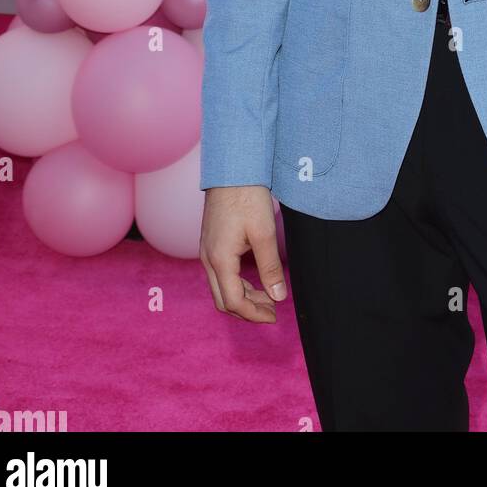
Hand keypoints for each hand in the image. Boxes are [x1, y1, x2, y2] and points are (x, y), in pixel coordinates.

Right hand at [200, 185, 287, 323]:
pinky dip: (237, 284)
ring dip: (243, 297)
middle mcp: (208, 259)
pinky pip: (220, 274)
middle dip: (248, 310)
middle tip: (273, 310)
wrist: (231, 170)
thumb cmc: (247, 197)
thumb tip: (278, 297)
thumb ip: (270, 268)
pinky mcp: (211, 244)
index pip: (234, 302)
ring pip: (220, 288)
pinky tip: (255, 280)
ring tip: (268, 296)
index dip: (254, 314)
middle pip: (223, 300)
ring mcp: (207, 251)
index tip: (275, 316)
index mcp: (220, 260)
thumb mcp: (264, 233)